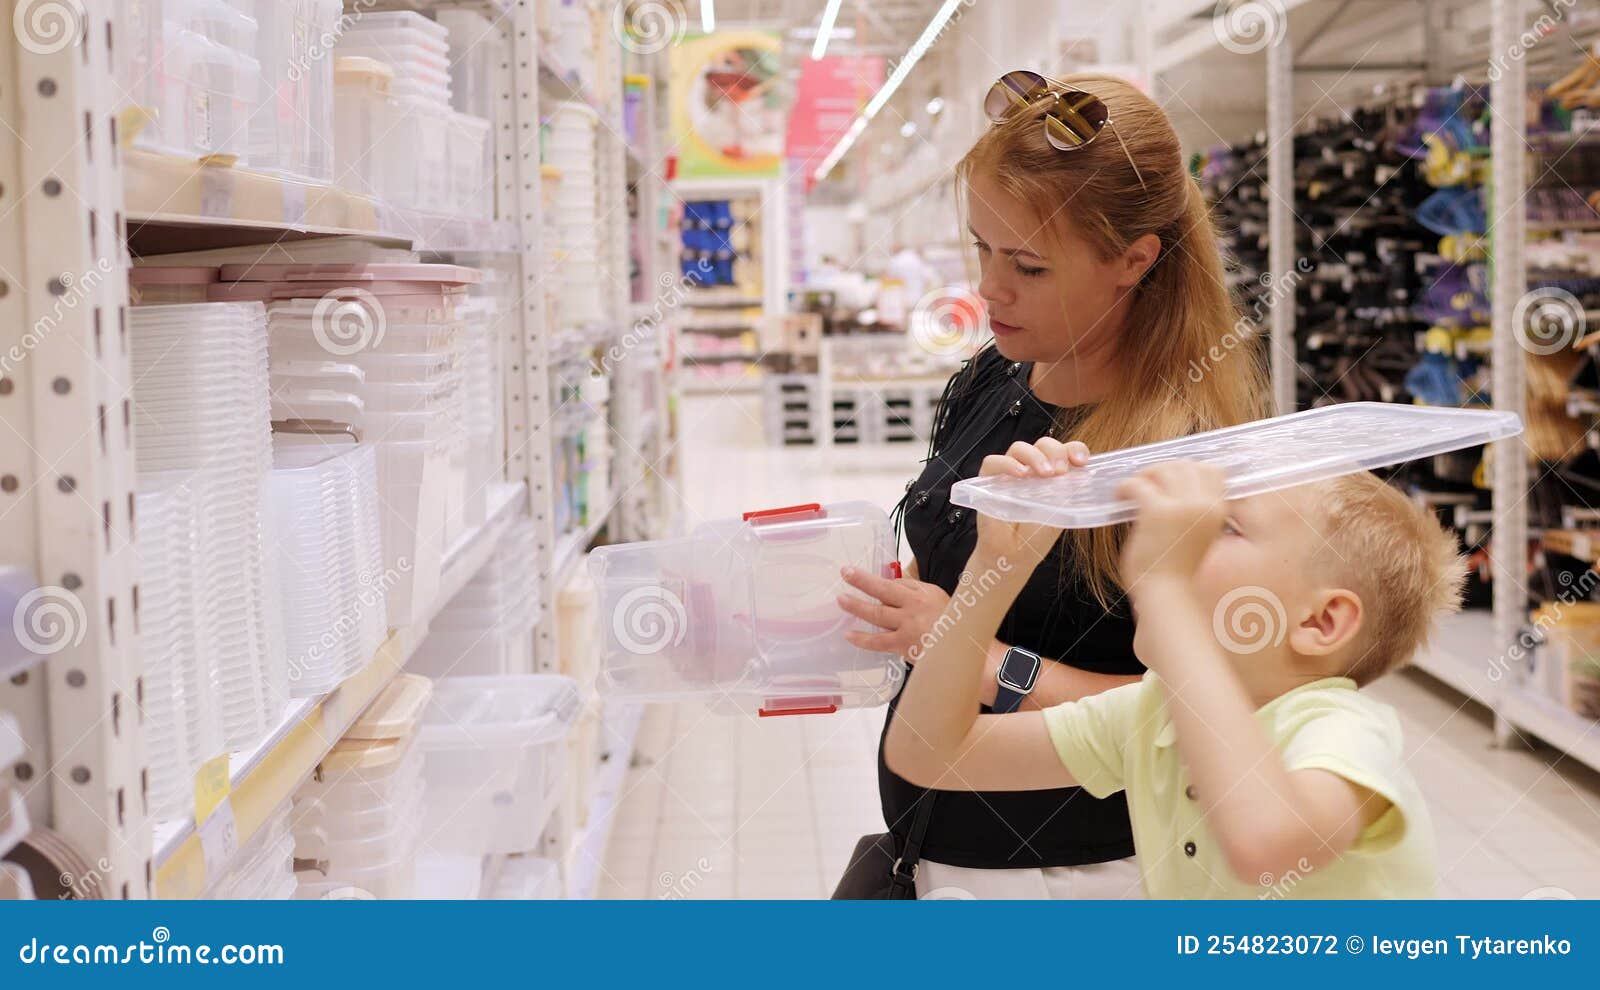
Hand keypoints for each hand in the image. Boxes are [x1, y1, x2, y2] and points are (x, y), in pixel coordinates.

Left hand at [838, 568, 950, 661]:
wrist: (963, 652)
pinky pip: (878, 641)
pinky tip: (850, 635)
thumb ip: (918, 592)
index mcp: (925, 593)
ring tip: (841, 599)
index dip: (881, 582)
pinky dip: (862, 639)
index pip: (898, 583)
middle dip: (862, 580)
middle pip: (884, 589)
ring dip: (857, 606)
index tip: (867, 580)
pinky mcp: (903, 645)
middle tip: (845, 572)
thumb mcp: (940, 601)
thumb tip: (895, 584)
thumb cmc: (954, 626)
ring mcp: (907, 625)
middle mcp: (914, 606)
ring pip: (877, 613)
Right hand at [972, 438, 1085, 567]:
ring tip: (1045, 474)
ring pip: (1019, 448)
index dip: (1075, 449)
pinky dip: (1007, 464)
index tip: (1082, 462)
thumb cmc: (1036, 536)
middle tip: (1060, 471)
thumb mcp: (1060, 513)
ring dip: (1034, 456)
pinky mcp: (988, 482)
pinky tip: (1020, 475)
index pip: (1065, 450)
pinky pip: (993, 462)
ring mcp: (1009, 474)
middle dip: (1055, 452)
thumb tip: (1082, 477)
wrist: (1012, 556)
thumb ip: (1068, 493)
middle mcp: (1031, 470)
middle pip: (1043, 444)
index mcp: (1053, 474)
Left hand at [1114, 461, 1227, 591]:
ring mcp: (1182, 507)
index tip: (1169, 478)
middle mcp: (1204, 505)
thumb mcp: (1197, 537)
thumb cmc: (1179, 574)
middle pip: (1186, 465)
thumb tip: (1169, 492)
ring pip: (1164, 469)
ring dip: (1145, 474)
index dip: (1188, 469)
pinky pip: (1139, 484)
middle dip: (1164, 468)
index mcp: (1217, 511)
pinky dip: (1126, 486)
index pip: (1211, 471)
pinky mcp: (1157, 513)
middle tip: (1147, 481)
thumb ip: (1192, 515)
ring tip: (1132, 489)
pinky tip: (1120, 495)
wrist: (1170, 596)